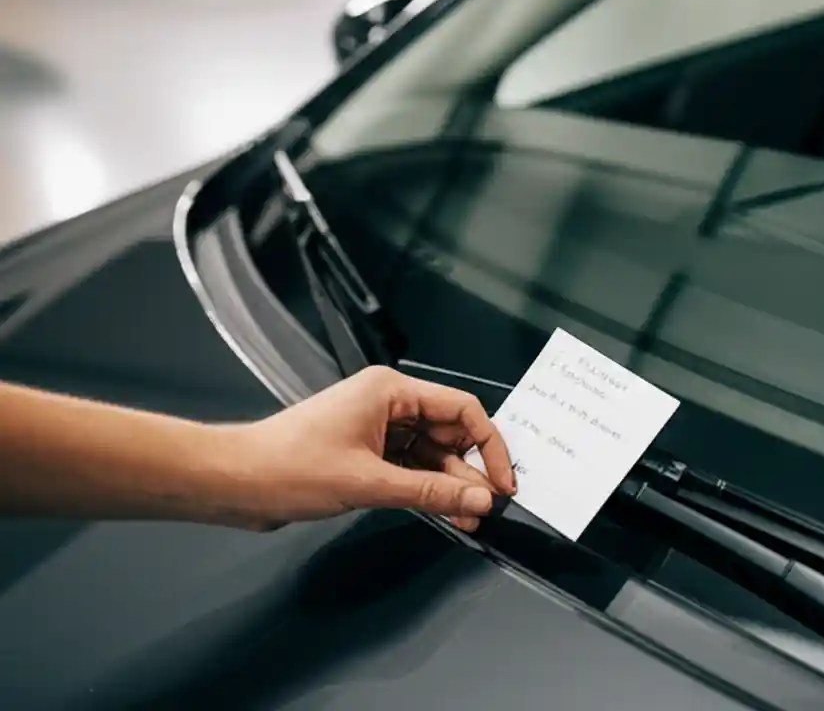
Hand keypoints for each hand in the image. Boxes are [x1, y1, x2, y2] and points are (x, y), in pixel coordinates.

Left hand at [223, 366, 514, 531]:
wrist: (234, 482)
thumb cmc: (287, 467)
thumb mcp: (369, 482)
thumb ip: (430, 492)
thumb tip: (479, 500)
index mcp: (390, 391)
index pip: (461, 410)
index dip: (488, 445)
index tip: (502, 481)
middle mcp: (388, 404)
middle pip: (449, 434)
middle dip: (470, 471)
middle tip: (488, 506)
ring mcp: (377, 429)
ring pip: (431, 456)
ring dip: (451, 485)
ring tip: (470, 518)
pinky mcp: (366, 454)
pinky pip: (411, 469)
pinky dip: (428, 490)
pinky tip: (446, 512)